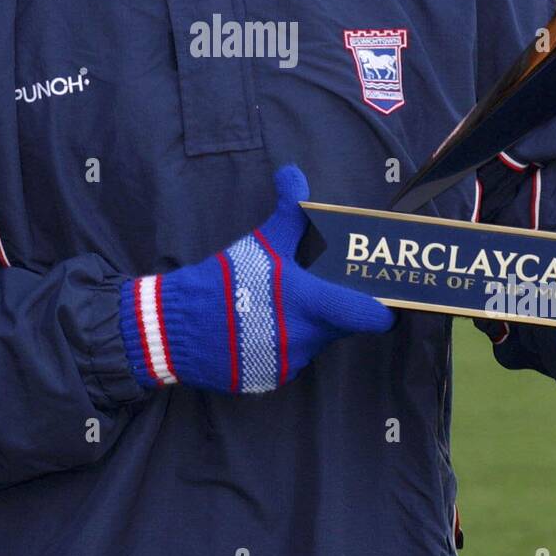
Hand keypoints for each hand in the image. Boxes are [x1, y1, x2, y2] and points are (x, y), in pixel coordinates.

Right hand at [119, 164, 392, 392]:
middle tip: (317, 290)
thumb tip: (293, 174)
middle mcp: (305, 340)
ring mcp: (287, 364)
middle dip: (333, 309)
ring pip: (314, 343)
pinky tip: (259, 328)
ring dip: (306, 327)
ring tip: (278, 306)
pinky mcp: (269, 380)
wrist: (174, 328)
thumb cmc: (224, 281)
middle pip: (340, 327)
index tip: (380, 302)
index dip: (380, 311)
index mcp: (310, 305)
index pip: (369, 317)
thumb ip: (288, 212)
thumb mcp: (259, 243)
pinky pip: (289, 361)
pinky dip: (282, 346)